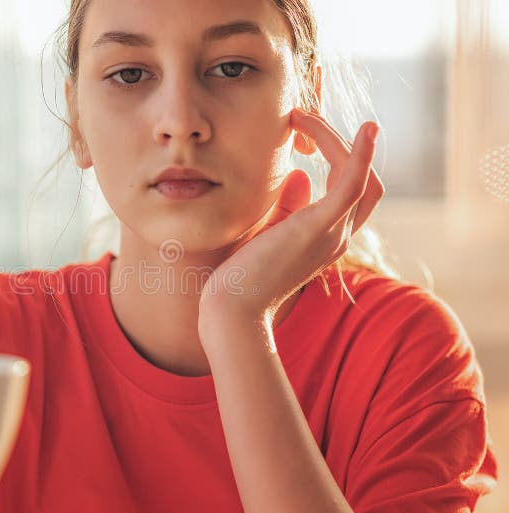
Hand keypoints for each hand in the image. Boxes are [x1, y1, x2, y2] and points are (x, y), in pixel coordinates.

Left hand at [198, 108, 383, 325]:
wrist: (231, 309)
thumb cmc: (241, 275)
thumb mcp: (267, 233)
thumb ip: (287, 206)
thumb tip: (297, 173)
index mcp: (326, 238)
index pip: (350, 191)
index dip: (340, 158)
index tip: (304, 134)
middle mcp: (338, 237)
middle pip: (364, 181)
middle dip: (341, 143)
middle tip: (302, 118)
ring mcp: (332, 233)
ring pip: (358, 175)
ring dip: (334, 139)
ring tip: (301, 116)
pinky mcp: (318, 228)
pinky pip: (353, 184)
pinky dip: (362, 154)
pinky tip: (367, 128)